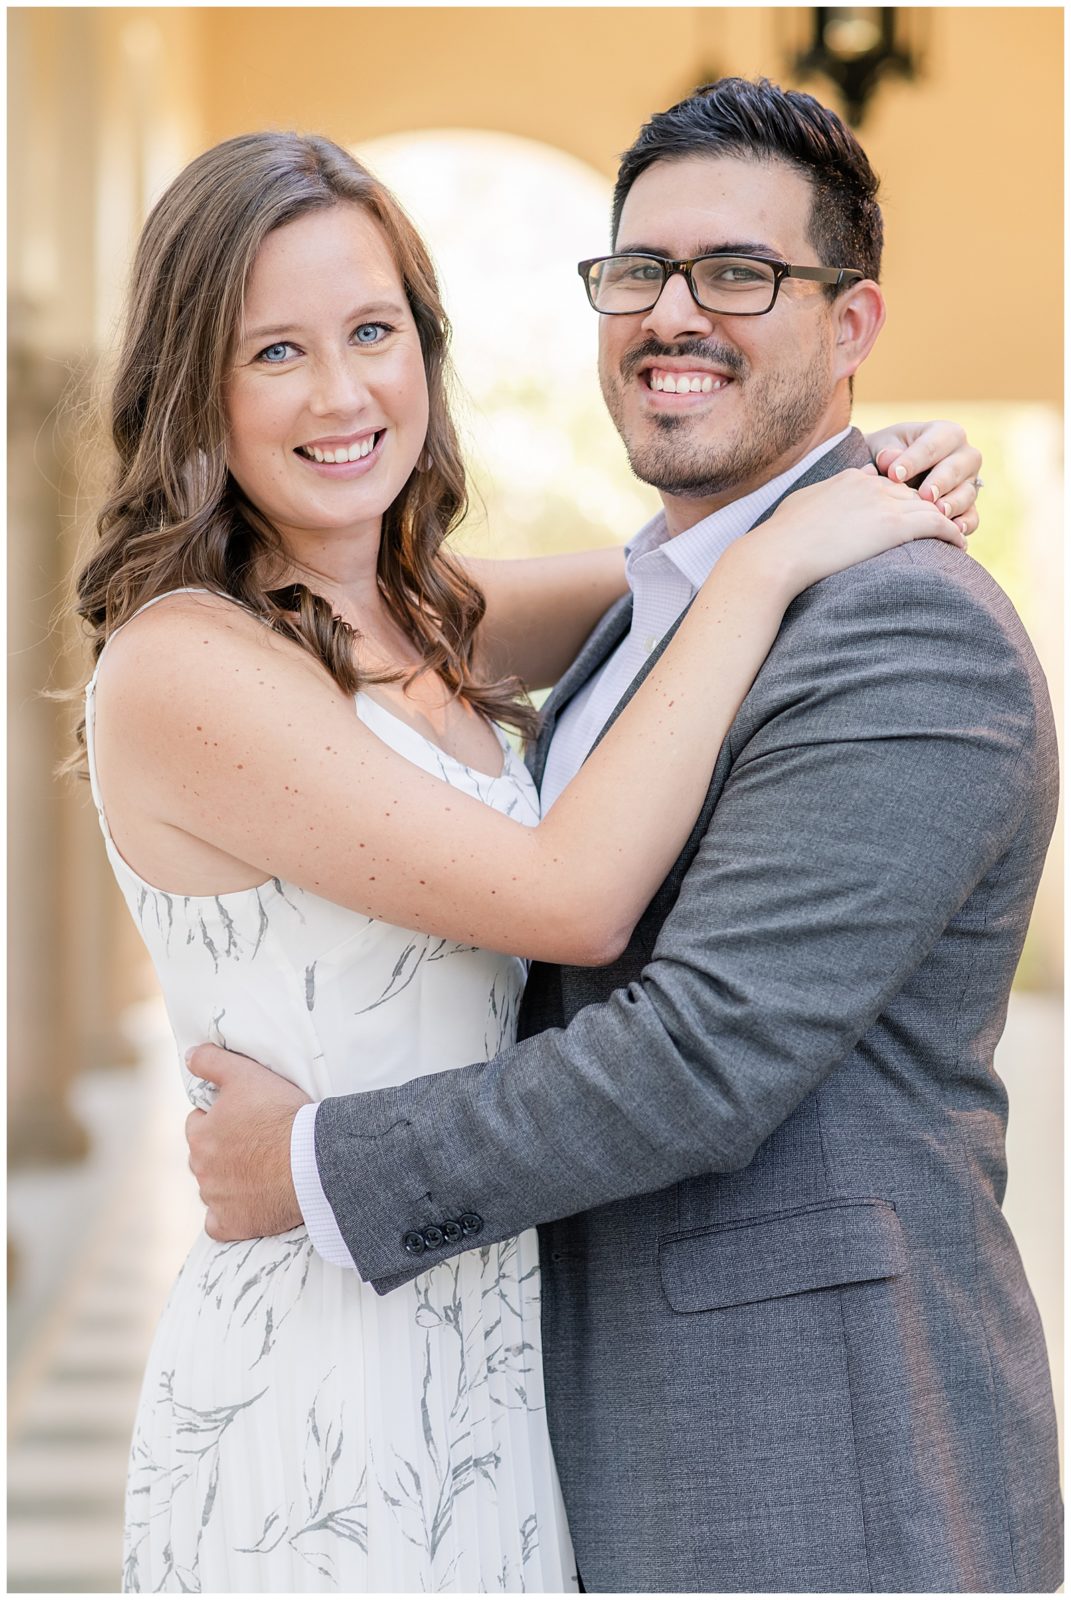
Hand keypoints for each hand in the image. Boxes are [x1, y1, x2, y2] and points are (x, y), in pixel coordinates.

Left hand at [185, 1044, 311, 1240]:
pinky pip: (218, 1224)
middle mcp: (201, 1169)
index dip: (221, 1117)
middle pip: (204, 1156)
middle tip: (256, 1142)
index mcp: (200, 1134)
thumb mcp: (246, 1074)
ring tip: (260, 1171)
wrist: (311, 1161)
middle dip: (222, 1150)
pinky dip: (228, 1216)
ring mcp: (215, 1199)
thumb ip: (212, 1061)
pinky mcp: (232, 1224)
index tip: (245, 1117)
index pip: (198, 1122)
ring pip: (212, 1188)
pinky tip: (246, 1206)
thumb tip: (188, 1055)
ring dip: (228, 1180)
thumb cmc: (280, 1115)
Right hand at [745, 465, 964, 602]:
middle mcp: (869, 485)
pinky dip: (952, 532)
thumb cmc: (779, 540)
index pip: (884, 485)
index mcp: (847, 480)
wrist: (779, 554)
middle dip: (928, 507)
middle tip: (943, 526)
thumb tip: (818, 502)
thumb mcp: (799, 509)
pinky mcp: (894, 525)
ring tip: (957, 536)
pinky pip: (936, 523)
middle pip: (910, 493)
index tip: (906, 517)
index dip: (897, 502)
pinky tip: (960, 544)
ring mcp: (883, 503)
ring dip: (946, 520)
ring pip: (929, 505)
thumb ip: (817, 501)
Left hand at [863, 419, 981, 536]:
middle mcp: (964, 456)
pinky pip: (972, 517)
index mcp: (945, 434)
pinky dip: (965, 524)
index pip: (934, 445)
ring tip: (938, 512)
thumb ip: (887, 451)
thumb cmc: (888, 457)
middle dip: (941, 481)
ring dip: (954, 504)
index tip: (895, 474)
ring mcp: (969, 483)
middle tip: (925, 495)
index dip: (915, 459)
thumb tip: (888, 458)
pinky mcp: (968, 508)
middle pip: (958, 467)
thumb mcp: (884, 447)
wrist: (890, 477)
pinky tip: (954, 530)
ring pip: (968, 493)